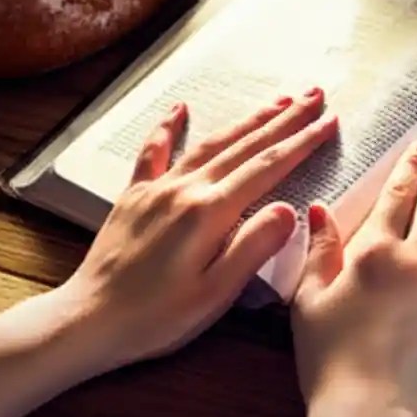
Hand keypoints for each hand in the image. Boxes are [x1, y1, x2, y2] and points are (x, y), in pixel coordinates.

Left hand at [54, 88, 337, 375]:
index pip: (267, 167)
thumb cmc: (155, 317)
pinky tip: (180, 108)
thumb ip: (253, 247)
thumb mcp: (215, 294)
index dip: (302, 142)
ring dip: (246, 120)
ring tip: (276, 101)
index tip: (328, 122)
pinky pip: (153, 152)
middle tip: (314, 96)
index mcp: (209, 213)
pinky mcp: (134, 196)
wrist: (88, 321)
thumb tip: (289, 208)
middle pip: (244, 145)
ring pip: (210, 142)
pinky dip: (168, 127)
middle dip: (284, 119)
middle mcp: (184, 189)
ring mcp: (156, 188)